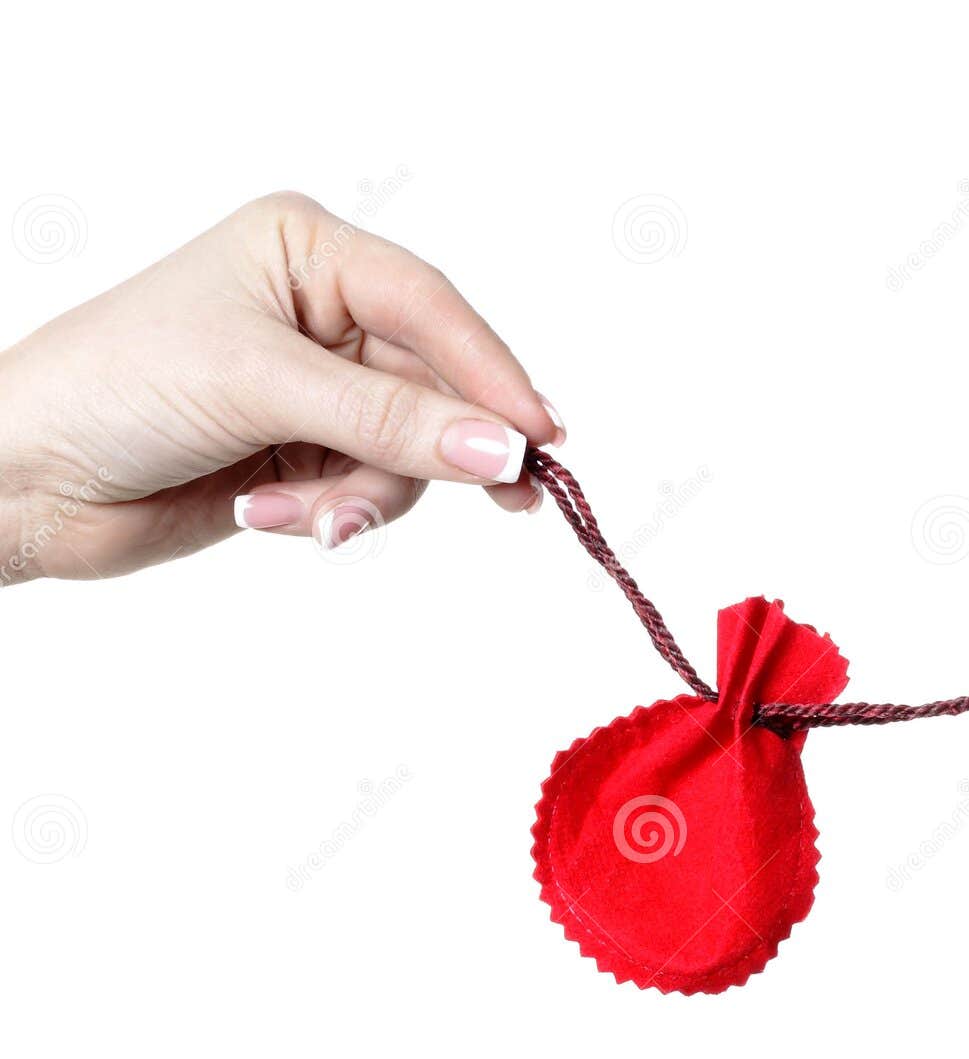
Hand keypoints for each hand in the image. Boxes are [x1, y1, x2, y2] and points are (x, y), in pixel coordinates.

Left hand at [0, 191, 561, 580]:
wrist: (24, 478)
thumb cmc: (116, 387)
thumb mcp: (262, 386)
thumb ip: (390, 421)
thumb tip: (502, 448)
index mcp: (308, 254)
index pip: (431, 308)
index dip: (492, 372)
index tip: (542, 436)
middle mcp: (321, 315)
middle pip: (433, 389)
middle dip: (427, 454)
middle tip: (504, 502)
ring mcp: (316, 389)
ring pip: (408, 452)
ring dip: (365, 495)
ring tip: (308, 518)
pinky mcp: (306, 452)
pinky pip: (369, 490)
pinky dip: (329, 512)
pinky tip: (267, 513)